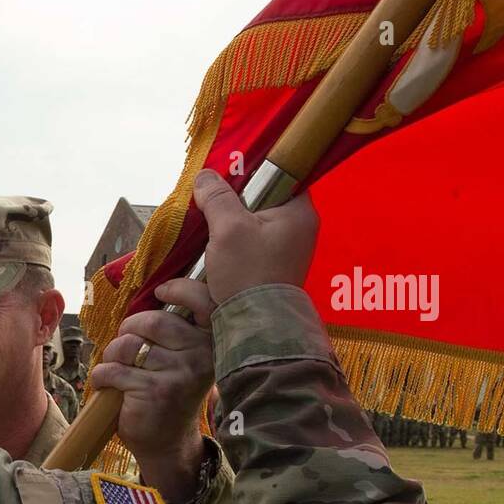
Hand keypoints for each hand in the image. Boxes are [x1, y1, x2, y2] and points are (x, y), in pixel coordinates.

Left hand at [91, 285, 215, 503]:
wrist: (168, 443)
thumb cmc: (168, 393)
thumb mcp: (182, 360)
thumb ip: (173, 332)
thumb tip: (148, 297)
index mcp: (210, 343)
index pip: (205, 301)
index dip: (182, 289)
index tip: (161, 292)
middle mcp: (201, 356)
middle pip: (151, 321)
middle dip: (128, 331)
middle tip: (125, 349)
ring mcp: (179, 374)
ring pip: (128, 345)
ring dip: (112, 355)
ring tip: (116, 369)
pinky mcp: (154, 391)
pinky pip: (114, 370)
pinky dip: (102, 376)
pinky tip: (108, 385)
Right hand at [193, 169, 318, 304]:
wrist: (254, 329)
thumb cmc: (249, 274)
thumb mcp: (229, 229)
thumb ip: (217, 198)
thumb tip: (204, 175)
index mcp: (299, 213)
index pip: (280, 177)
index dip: (252, 174)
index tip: (226, 178)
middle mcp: (297, 231)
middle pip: (259, 203)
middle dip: (230, 206)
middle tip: (208, 207)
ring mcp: (283, 253)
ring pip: (248, 227)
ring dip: (224, 230)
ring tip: (204, 232)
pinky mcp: (267, 271)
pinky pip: (244, 250)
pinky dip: (226, 250)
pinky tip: (208, 254)